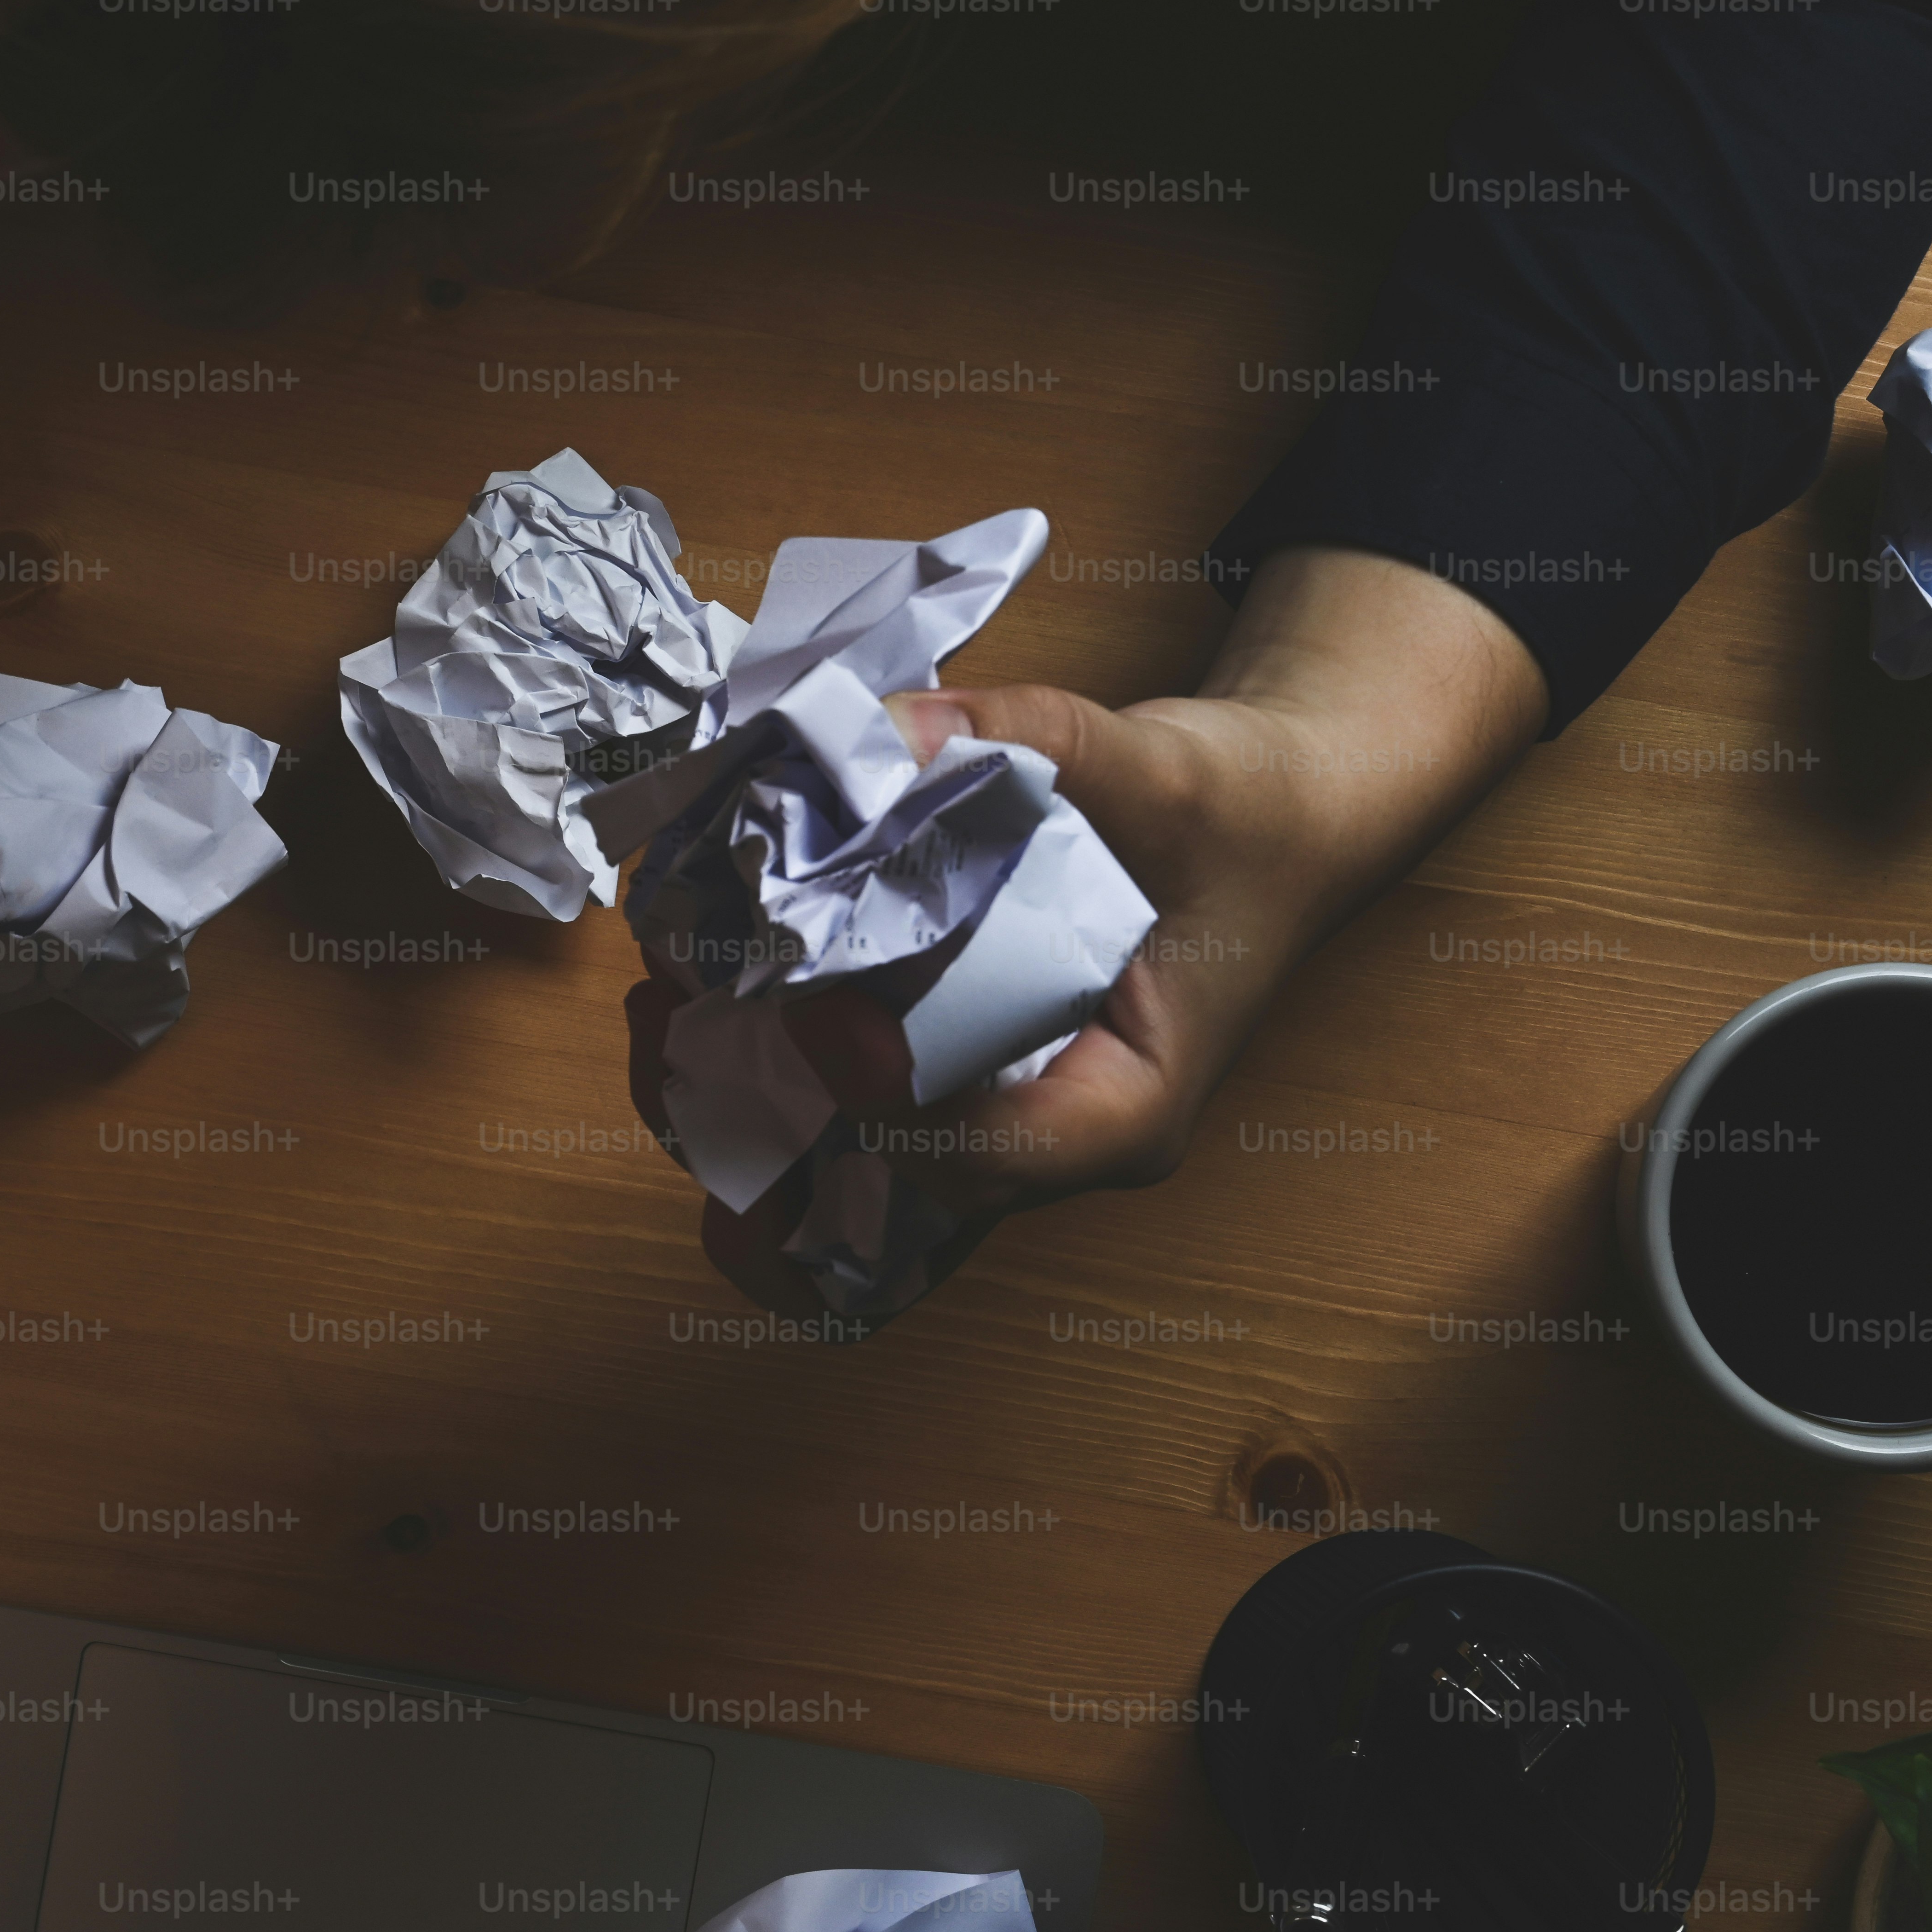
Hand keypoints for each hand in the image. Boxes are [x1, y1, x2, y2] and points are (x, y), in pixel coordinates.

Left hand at [624, 544, 1547, 1320]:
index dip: (876, 1101)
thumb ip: (1030, 739)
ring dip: (735, 1115)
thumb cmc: (1237, 817)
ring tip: (660, 1014)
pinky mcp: (943, 1082)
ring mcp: (986, 1125)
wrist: (1271, 823)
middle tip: (672, 1023)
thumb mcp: (1157, 765)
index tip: (807, 1015)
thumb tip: (884, 730)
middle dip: (763, 1127)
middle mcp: (1043, 1147)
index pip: (980, 1157)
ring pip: (835, 1185)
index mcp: (1119, 1113)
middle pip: (880, 1201)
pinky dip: (754, 1087)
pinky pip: (830, 1132)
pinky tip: (693, 1011)